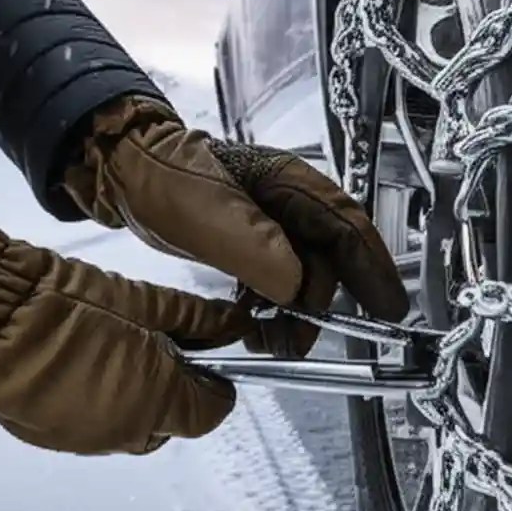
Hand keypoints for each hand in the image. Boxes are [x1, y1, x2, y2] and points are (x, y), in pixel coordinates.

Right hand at [0, 196, 248, 454]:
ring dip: (134, 403)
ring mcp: (87, 440)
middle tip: (162, 355)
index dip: (216, 387)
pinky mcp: (52, 439)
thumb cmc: (65, 305)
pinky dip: (97, 407)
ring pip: (130, 431)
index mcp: (156, 399)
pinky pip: (91, 430)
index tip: (211, 365)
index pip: (209, 412)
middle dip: (174, 396)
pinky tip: (83, 371)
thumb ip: (194, 319)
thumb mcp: (140, 302)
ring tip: (116, 358)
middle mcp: (126, 432)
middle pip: (171, 426)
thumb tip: (232, 324)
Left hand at [63, 96, 408, 357]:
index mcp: (290, 184)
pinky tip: (254, 326)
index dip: (373, 271)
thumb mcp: (212, 215)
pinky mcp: (248, 243)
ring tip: (271, 341)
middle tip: (298, 342)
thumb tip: (298, 292)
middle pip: (327, 260)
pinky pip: (275, 280)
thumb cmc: (165, 179)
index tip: (387, 311)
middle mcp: (289, 203)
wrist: (123, 168)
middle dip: (320, 305)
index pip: (346, 229)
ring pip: (301, 275)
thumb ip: (260, 252)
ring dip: (293, 312)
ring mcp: (269, 223)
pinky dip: (271, 307)